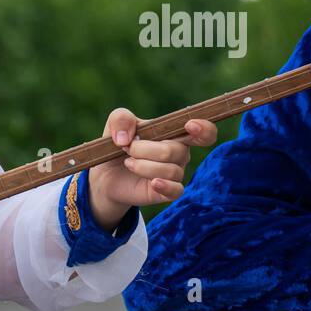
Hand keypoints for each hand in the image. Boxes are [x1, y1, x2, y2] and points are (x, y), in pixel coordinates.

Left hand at [86, 110, 218, 229]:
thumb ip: (120, 119)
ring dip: (142, 166)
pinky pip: (176, 190)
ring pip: (170, 170)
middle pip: (175, 150)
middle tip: (127, 148)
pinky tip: (153, 183)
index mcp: (175, 134)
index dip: (204, 129)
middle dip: (144, 149)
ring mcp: (175, 173)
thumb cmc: (118, 145)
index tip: (190, 125)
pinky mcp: (167, 192)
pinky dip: (165, 186)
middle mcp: (180, 153)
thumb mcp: (114, 125)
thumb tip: (125, 138)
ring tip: (128, 163)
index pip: (204, 132)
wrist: (106, 173)